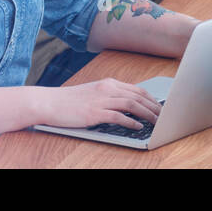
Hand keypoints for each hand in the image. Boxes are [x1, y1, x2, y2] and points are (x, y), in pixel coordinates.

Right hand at [38, 77, 161, 129]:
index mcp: (108, 84)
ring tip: (157, 122)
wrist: (47, 102)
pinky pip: (118, 117)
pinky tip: (138, 127)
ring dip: (147, 114)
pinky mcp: (94, 113)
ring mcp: (101, 100)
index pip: (137, 89)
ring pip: (132, 104)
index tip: (159, 107)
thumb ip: (108, 97)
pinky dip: (131, 121)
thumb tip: (125, 106)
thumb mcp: (92, 94)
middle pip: (138, 96)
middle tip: (164, 116)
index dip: (151, 99)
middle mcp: (107, 89)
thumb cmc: (68, 101)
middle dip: (154, 106)